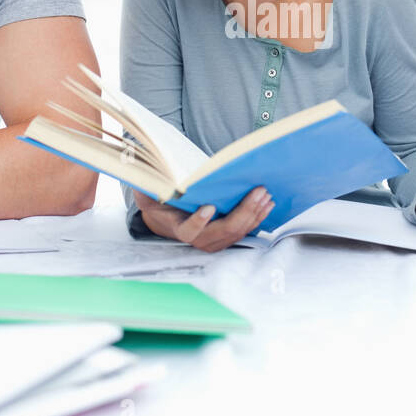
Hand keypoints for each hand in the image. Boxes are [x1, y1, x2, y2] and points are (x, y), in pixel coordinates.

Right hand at [134, 186, 273, 252]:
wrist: (166, 218)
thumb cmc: (159, 201)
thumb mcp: (147, 193)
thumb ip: (148, 186)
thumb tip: (149, 174)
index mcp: (178, 228)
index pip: (189, 230)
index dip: (199, 222)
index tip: (208, 207)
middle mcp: (198, 239)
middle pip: (223, 231)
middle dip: (243, 212)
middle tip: (257, 193)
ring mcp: (214, 241)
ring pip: (237, 232)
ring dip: (254, 214)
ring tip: (265, 195)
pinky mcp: (226, 237)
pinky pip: (244, 230)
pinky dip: (257, 217)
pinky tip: (267, 203)